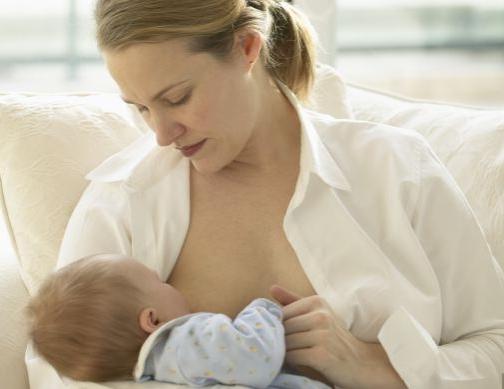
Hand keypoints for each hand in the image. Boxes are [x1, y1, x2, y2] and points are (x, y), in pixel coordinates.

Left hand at [269, 285, 405, 388]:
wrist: (362, 363)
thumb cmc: (334, 337)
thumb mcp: (317, 313)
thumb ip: (294, 301)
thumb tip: (272, 288)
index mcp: (317, 302)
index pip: (282, 313)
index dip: (277, 326)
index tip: (281, 334)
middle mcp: (321, 316)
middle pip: (283, 328)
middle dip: (279, 339)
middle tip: (281, 347)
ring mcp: (322, 335)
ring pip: (286, 343)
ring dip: (283, 351)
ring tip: (288, 355)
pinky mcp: (322, 355)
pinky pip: (292, 357)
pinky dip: (289, 361)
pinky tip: (295, 363)